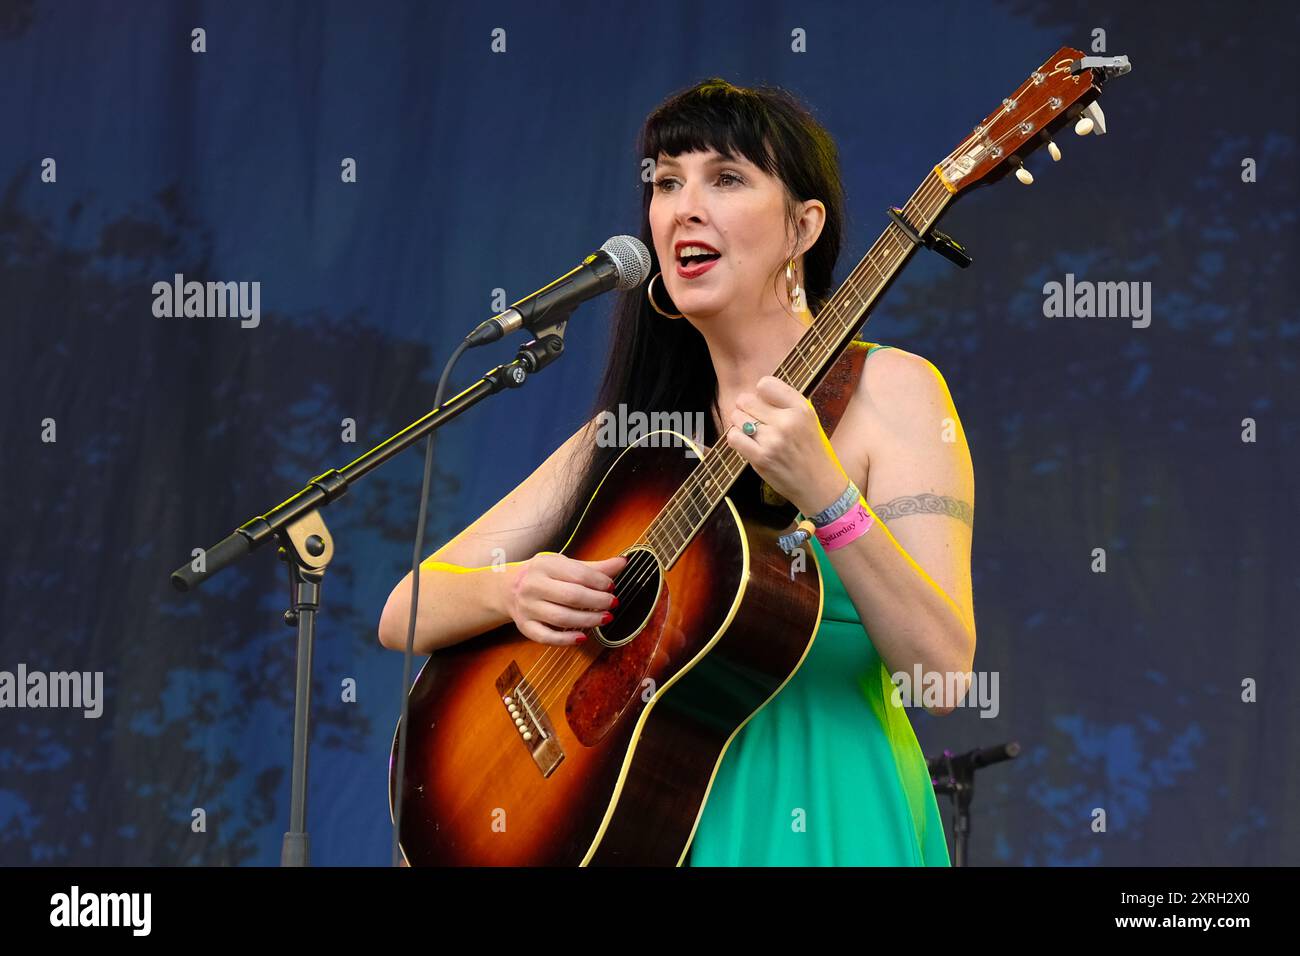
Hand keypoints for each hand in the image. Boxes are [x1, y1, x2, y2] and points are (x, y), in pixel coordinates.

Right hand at [505, 552, 627, 645]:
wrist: (509, 589)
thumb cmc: (544, 576)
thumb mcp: (565, 565)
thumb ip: (594, 567)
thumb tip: (623, 562)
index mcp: (544, 565)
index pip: (577, 574)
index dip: (599, 582)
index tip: (611, 587)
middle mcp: (532, 585)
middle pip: (571, 596)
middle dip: (597, 601)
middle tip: (613, 604)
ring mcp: (527, 607)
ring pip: (561, 618)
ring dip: (588, 620)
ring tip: (605, 618)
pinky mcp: (525, 627)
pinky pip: (547, 637)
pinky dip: (566, 639)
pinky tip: (583, 637)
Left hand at [725, 375, 852, 515]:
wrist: (819, 486)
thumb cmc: (811, 451)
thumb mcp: (809, 419)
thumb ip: (785, 403)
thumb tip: (754, 393)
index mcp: (801, 408)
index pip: (765, 384)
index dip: (760, 394)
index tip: (764, 404)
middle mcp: (787, 421)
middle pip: (746, 400)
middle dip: (746, 409)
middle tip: (755, 421)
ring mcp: (773, 440)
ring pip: (737, 418)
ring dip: (740, 424)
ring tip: (753, 433)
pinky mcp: (761, 458)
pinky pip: (733, 437)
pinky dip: (736, 438)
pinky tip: (747, 443)